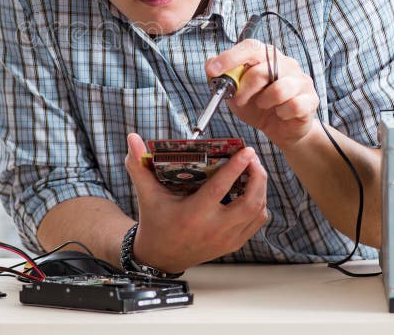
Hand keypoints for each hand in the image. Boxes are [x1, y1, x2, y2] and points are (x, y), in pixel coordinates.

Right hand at [124, 133, 267, 273]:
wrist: (160, 257)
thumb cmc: (154, 221)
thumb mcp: (147, 194)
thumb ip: (139, 165)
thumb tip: (132, 138)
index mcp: (193, 215)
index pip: (220, 189)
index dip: (236, 168)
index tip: (246, 150)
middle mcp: (213, 229)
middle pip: (250, 203)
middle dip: (257, 177)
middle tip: (252, 158)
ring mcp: (226, 239)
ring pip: (257, 212)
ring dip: (261, 189)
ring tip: (254, 170)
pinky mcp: (233, 244)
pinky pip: (256, 222)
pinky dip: (259, 204)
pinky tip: (252, 190)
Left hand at [205, 39, 319, 149]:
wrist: (280, 129)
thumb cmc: (258, 106)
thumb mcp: (235, 93)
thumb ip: (222, 78)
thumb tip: (210, 64)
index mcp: (266, 56)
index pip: (251, 47)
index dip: (231, 57)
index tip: (214, 70)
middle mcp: (286, 63)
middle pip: (261, 70)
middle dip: (244, 90)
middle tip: (239, 100)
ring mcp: (300, 80)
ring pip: (279, 89)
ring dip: (264, 102)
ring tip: (264, 106)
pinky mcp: (311, 98)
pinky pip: (293, 105)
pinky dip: (281, 113)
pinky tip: (280, 114)